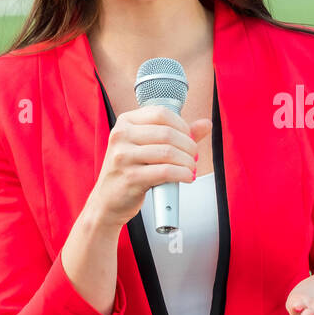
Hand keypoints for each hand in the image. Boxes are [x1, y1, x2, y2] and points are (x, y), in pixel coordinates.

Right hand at [90, 106, 211, 227]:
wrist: (108, 201)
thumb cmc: (130, 171)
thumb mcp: (148, 146)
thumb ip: (177, 134)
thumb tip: (206, 124)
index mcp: (125, 122)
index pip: (161, 113)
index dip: (182, 125)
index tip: (189, 138)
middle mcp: (121, 135)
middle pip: (167, 133)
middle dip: (189, 146)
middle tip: (194, 157)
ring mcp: (123, 156)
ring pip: (169, 152)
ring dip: (188, 161)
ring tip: (191, 168)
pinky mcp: (130, 177)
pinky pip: (166, 171)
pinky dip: (183, 174)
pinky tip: (188, 177)